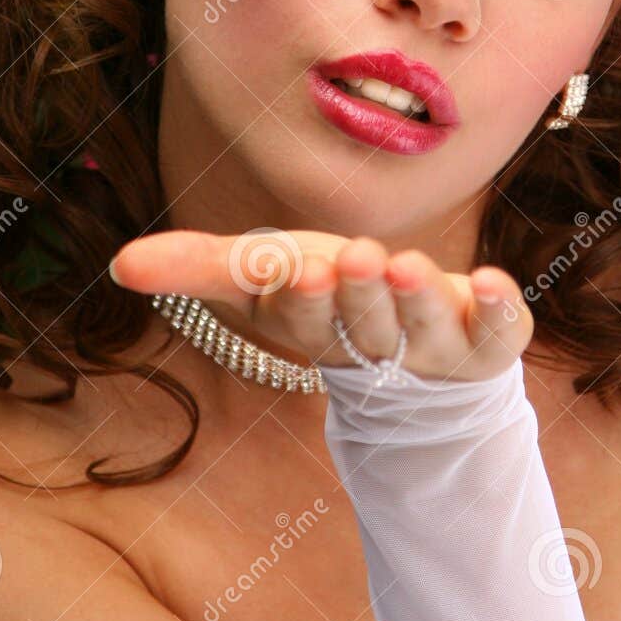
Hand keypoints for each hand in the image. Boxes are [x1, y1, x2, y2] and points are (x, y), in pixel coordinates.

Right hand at [108, 229, 533, 383]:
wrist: (426, 362)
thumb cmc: (336, 299)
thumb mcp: (270, 275)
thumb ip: (202, 267)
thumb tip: (118, 264)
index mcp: (321, 331)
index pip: (305, 319)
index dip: (303, 298)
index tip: (299, 268)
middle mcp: (379, 346)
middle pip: (366, 324)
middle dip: (361, 295)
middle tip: (361, 258)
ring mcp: (437, 347)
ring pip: (426, 327)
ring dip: (419, 298)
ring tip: (407, 265)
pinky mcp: (491, 340)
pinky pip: (502, 330)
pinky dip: (502, 309)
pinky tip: (499, 282)